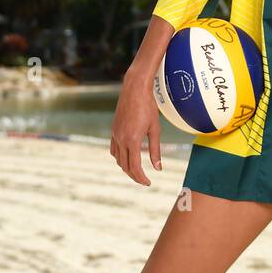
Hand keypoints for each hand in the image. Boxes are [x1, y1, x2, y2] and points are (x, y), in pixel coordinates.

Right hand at [110, 70, 161, 184]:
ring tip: (137, 171)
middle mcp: (121, 139)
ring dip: (126, 167)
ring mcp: (115, 134)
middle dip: (134, 176)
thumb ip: (156, 150)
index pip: (135, 167)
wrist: (134, 89)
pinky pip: (114, 149)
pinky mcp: (113, 130)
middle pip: (125, 166)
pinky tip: (127, 157)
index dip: (141, 178)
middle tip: (145, 181)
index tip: (148, 183)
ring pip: (118, 159)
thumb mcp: (155, 129)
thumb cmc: (148, 107)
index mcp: (132, 140)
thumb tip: (158, 168)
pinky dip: (120, 157)